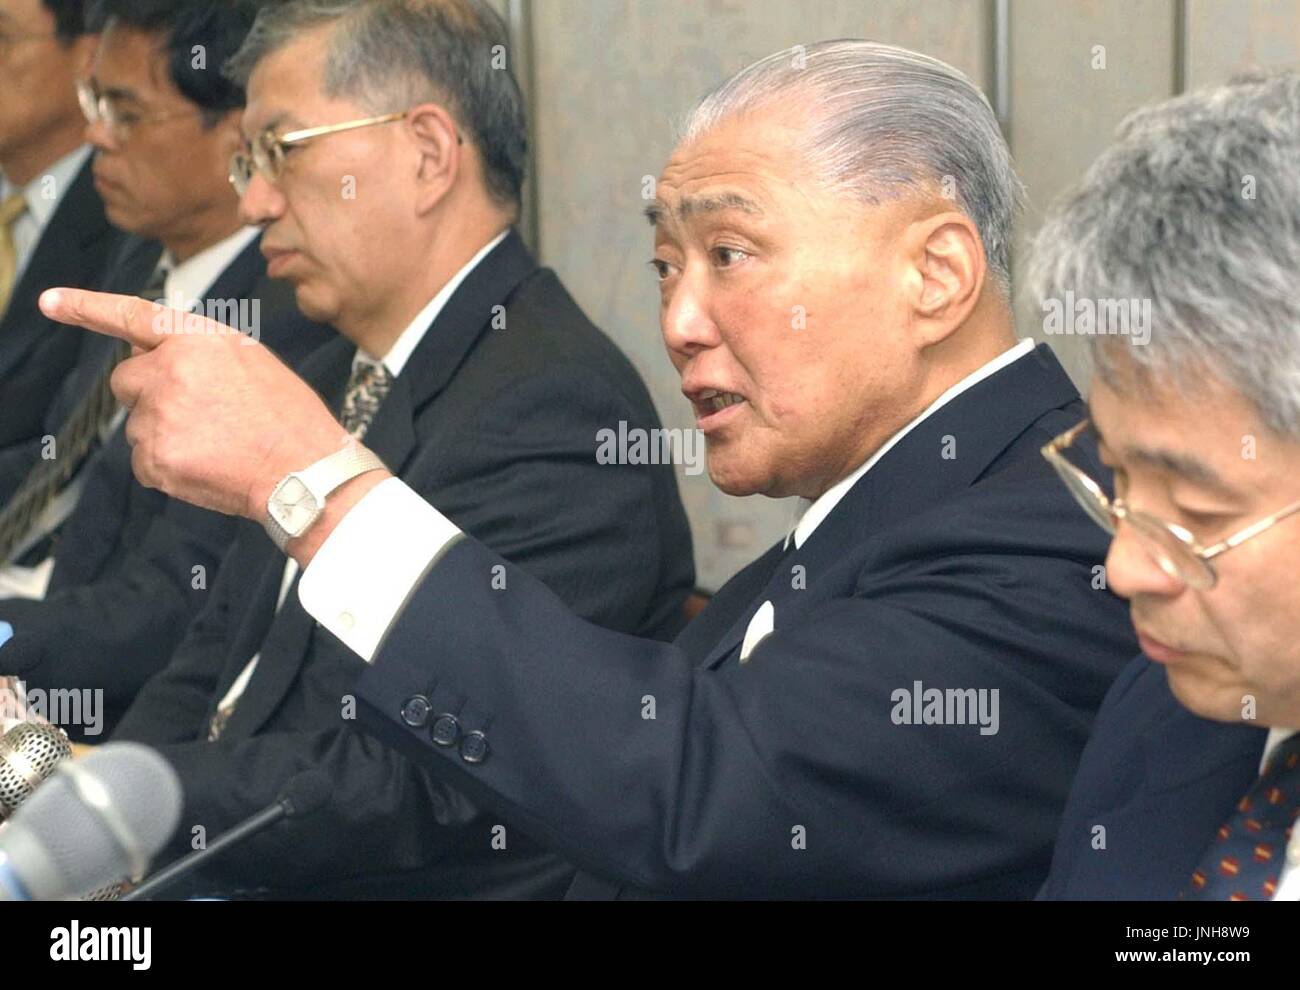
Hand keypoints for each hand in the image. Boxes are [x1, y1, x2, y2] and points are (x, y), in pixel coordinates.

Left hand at [39, 288, 348, 520]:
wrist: (304, 471)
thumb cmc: (288, 418)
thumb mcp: (251, 362)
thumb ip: (199, 354)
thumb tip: (158, 362)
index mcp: (197, 340)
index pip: (131, 316)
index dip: (86, 307)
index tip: (50, 301)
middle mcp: (170, 372)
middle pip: (126, 380)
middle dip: (148, 395)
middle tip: (197, 415)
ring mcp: (159, 417)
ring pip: (138, 424)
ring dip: (166, 433)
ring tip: (218, 444)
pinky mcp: (155, 458)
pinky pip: (146, 461)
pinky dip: (170, 467)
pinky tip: (209, 466)